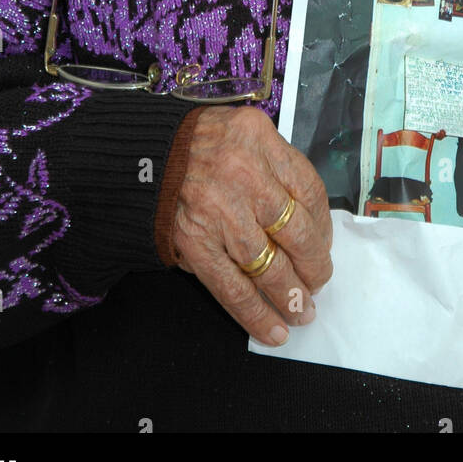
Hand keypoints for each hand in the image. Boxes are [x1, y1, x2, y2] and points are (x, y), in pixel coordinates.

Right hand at [173, 106, 333, 347]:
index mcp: (258, 139)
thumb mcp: (242, 132)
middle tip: (318, 283)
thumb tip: (306, 220)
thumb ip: (274, 166)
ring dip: (291, 296)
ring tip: (302, 311)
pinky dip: (256, 314)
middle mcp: (243, 173)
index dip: (323, 227)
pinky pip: (233, 288)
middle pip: (296, 232)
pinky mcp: (194, 242)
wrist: (138, 153)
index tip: (324, 245)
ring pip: (269, 266)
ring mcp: (218, 211)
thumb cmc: (196, 144)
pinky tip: (273, 329)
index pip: (309, 190)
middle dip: (314, 266)